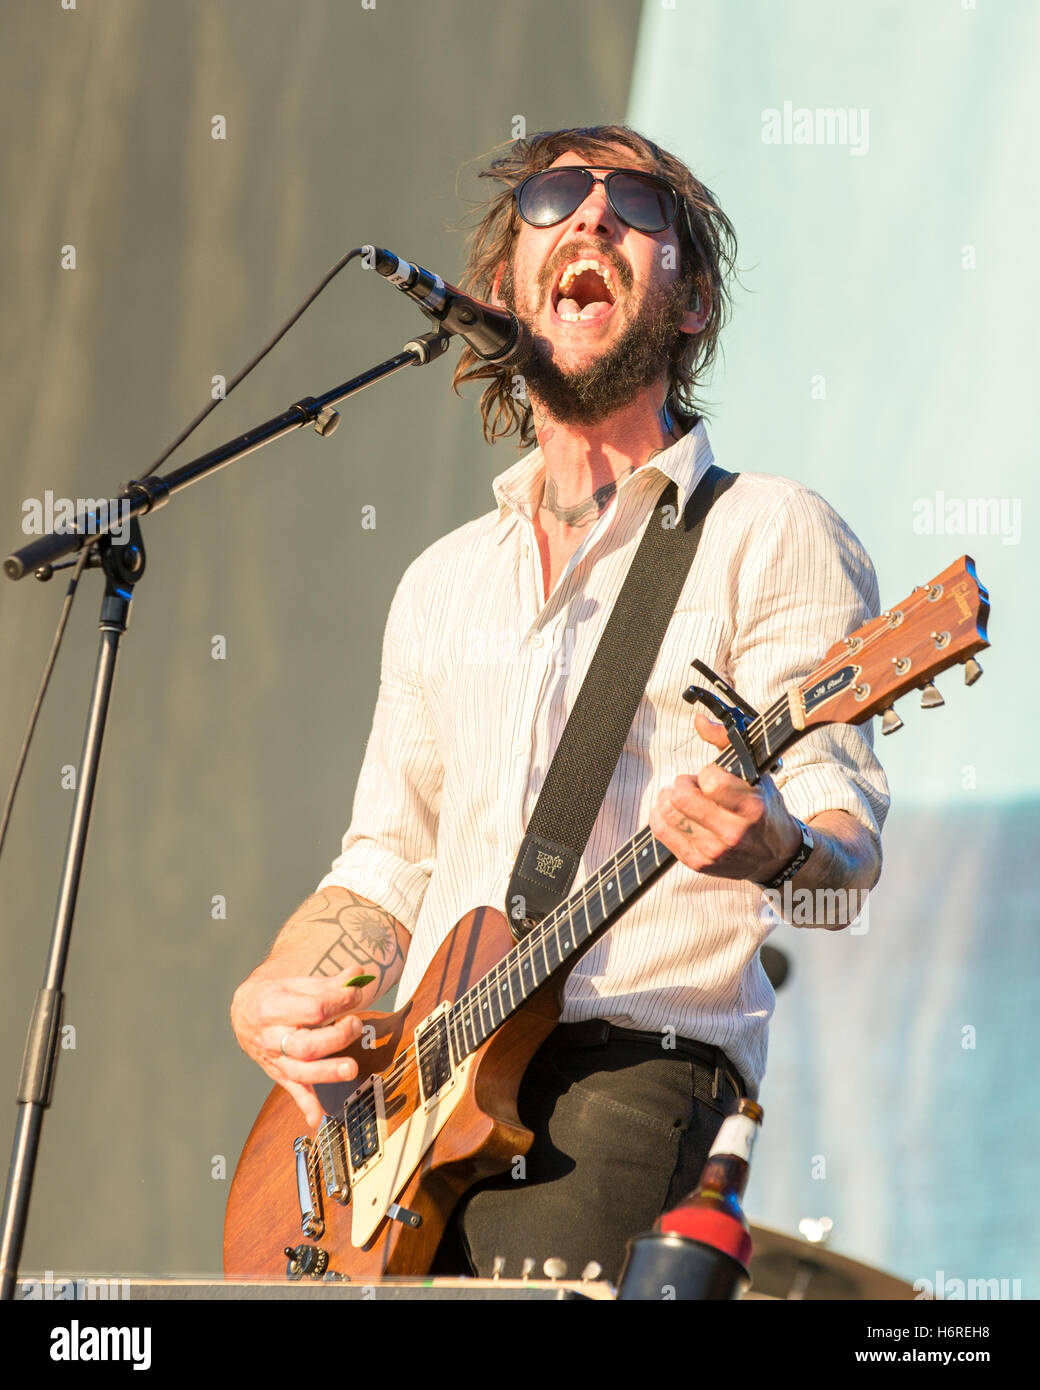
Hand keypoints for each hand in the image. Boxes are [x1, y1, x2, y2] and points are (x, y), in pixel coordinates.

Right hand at [230, 966, 366, 1128]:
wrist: (245, 1013)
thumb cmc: (278, 996)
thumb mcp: (298, 984)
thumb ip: (330, 982)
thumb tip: (358, 974)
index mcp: (272, 1007)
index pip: (312, 1009)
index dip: (338, 1001)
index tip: (356, 993)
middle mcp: (270, 1036)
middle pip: (305, 1044)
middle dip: (335, 1037)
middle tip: (356, 1024)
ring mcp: (274, 1059)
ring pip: (300, 1071)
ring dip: (327, 1072)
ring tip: (350, 1068)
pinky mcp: (279, 1074)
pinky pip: (293, 1091)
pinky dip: (306, 1105)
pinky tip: (318, 1117)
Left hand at [649, 707, 801, 883]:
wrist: (775, 855)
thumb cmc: (765, 809)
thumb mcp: (757, 773)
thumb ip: (727, 742)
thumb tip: (699, 721)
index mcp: (751, 808)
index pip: (710, 781)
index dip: (706, 772)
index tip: (713, 776)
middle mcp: (732, 832)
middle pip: (682, 798)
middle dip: (682, 783)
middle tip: (691, 785)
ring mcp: (714, 851)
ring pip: (668, 812)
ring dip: (670, 798)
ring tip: (683, 797)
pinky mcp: (699, 862)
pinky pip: (661, 831)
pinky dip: (661, 815)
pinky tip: (672, 810)